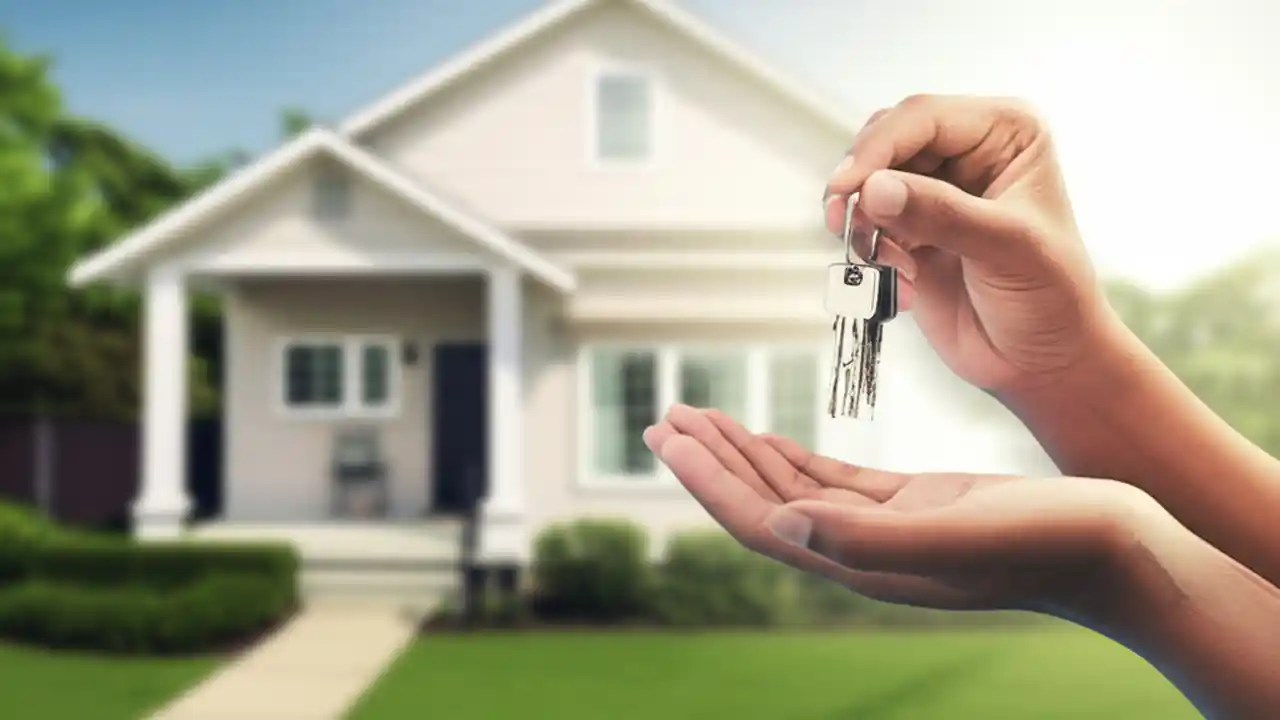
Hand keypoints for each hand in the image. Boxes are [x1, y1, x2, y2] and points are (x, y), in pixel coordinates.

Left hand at [644, 404, 1160, 615]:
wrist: (1119, 550)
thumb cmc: (1050, 545)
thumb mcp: (958, 533)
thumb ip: (866, 539)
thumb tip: (781, 528)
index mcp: (863, 564)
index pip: (760, 523)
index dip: (709, 481)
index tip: (667, 437)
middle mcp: (862, 552)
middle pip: (762, 504)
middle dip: (710, 461)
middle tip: (664, 416)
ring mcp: (886, 529)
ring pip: (791, 489)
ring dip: (742, 453)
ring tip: (697, 417)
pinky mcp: (912, 504)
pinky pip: (832, 481)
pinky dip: (791, 457)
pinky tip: (766, 439)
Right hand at [824, 95, 1114, 392]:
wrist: (1041, 362)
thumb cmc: (1051, 299)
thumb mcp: (1005, 248)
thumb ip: (940, 213)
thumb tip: (874, 189)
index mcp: (1005, 133)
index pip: (923, 117)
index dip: (879, 147)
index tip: (848, 187)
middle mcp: (967, 153)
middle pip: (885, 142)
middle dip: (861, 182)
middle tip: (842, 221)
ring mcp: (935, 192)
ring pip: (868, 182)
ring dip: (861, 221)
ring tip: (879, 261)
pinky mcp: (910, 231)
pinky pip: (865, 224)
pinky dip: (869, 251)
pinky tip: (903, 283)